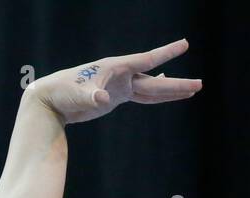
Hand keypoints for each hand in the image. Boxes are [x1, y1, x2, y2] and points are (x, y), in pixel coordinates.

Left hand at [26, 38, 200, 124]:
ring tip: (192, 90)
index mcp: (115, 68)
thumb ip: (92, 96)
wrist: (50, 100)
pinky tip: (163, 88)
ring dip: (170, 91)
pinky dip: (153, 94)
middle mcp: (121, 75)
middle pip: (155, 81)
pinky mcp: (115, 97)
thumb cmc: (62, 93)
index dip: (165, 54)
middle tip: (199, 85)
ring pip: (151, 89)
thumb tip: (102, 99)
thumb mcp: (78, 95)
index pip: (146, 60)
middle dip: (177, 84)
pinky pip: (140, 96)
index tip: (184, 45)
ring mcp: (120, 86)